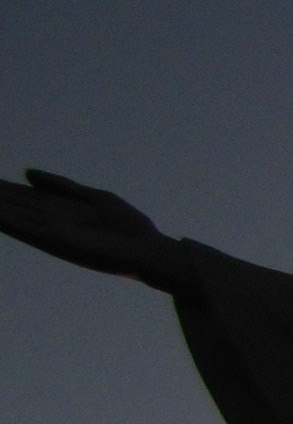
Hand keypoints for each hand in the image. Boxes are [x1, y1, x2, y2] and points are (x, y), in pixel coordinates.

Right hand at [0, 170, 190, 292]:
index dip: (3, 188)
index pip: (23, 196)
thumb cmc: (127, 226)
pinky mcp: (57, 240)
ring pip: (13, 215)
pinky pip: (26, 228)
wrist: (148, 249)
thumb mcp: (92, 197)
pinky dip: (6, 220)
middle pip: (14, 204)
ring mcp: (52, 231)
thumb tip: (26, 173)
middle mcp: (51, 221)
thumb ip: (61, 186)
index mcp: (60, 209)